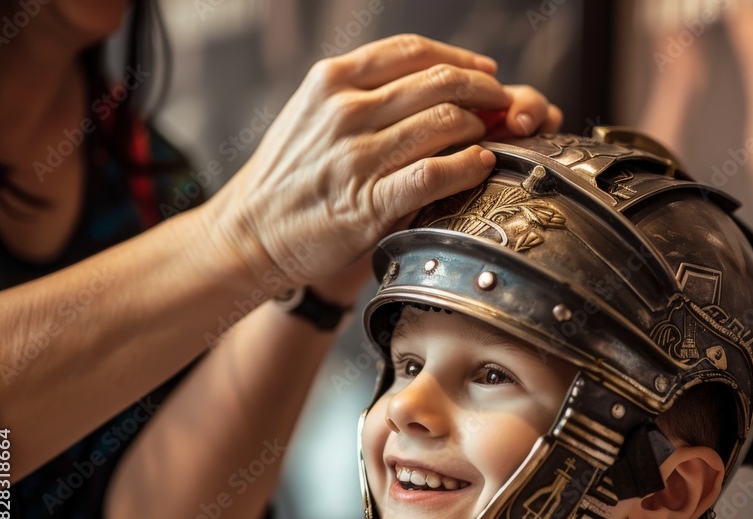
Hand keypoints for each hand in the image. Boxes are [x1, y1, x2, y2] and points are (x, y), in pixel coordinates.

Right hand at [206, 34, 561, 297]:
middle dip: (484, 91)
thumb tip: (426, 82)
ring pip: (445, 122)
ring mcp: (357, 155)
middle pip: (439, 81)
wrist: (251, 233)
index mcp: (333, 79)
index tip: (485, 72)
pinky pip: (435, 174)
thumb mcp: (313, 112)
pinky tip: (482, 166)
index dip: (461, 59)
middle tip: (501, 105)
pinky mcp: (368, 202)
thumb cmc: (289, 175)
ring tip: (490, 138)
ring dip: (481, 128)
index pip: (414, 50)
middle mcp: (345, 109)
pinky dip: (469, 166)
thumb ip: (362, 93)